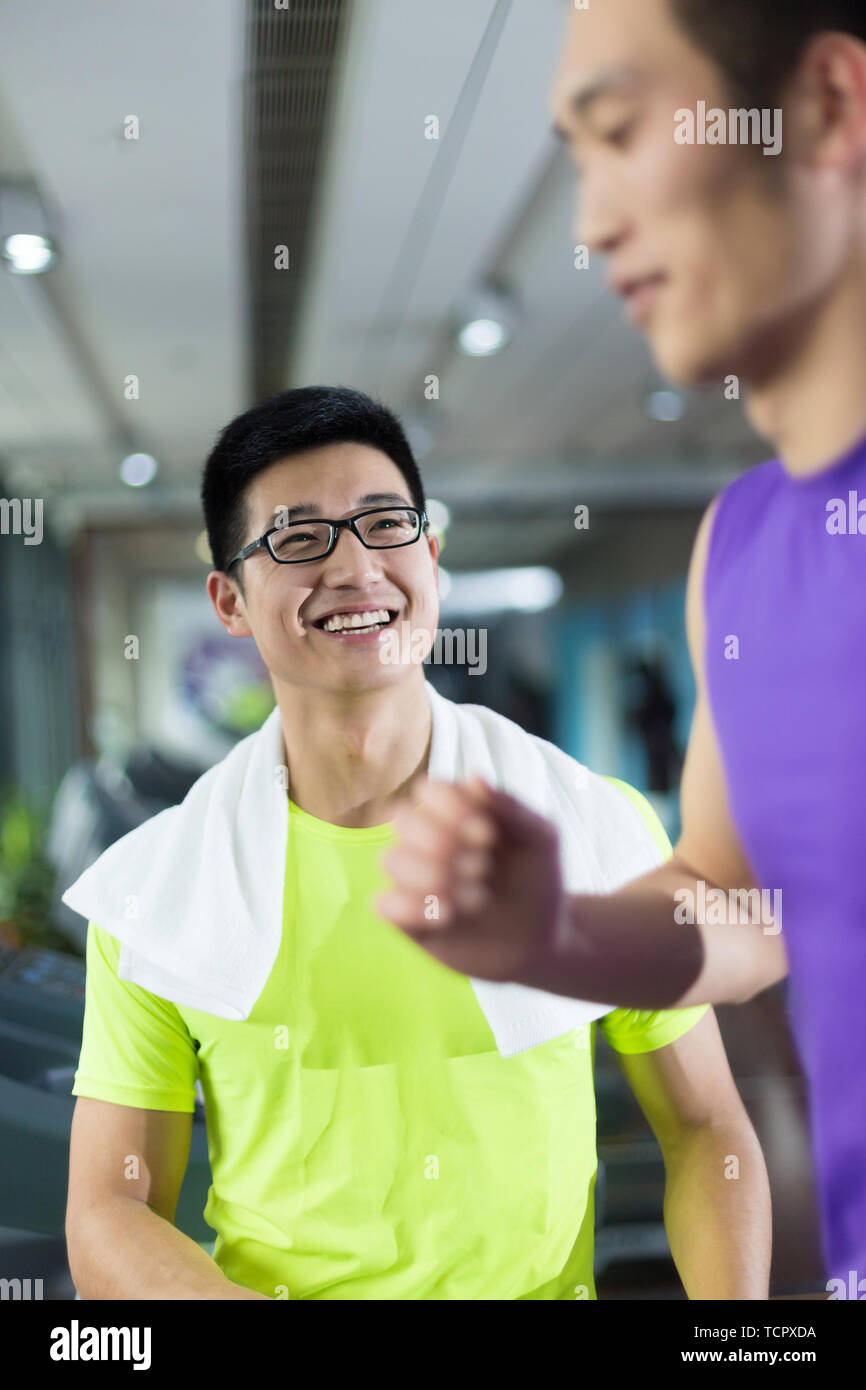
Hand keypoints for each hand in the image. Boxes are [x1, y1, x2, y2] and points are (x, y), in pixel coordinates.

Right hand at [377, 776, 564, 981]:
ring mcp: (416, 880)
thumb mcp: (541, 839)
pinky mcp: (410, 920)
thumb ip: (512, 808)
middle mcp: (428, 841)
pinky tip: (450, 916)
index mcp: (455, 813)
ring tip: (479, 898)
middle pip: (402, 818)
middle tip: (484, 866)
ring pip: (391, 859)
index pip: (429, 790)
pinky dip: (410, 908)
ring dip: (433, 875)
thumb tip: (474, 777)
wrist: (545, 938)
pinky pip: (383, 905)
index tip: (488, 833)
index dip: (451, 806)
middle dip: (441, 841)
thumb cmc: (539, 879)